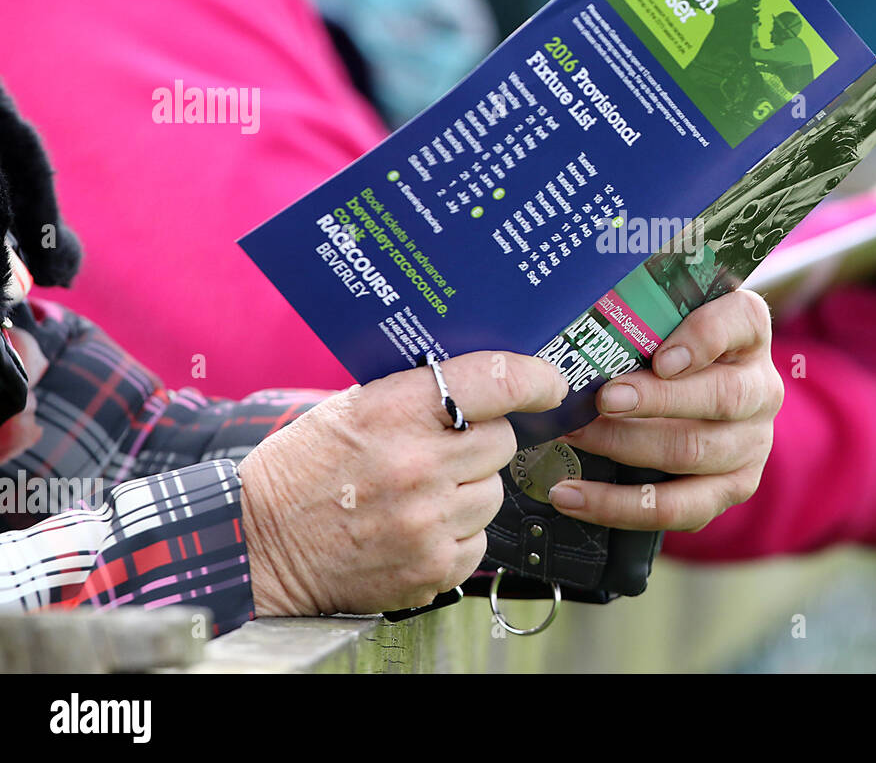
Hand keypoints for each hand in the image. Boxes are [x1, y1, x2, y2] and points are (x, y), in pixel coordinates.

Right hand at [239, 351, 567, 616]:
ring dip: (468, 490)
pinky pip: (478, 541)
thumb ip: (416, 395)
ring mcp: (427, 522)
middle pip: (501, 442)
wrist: (256, 546)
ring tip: (420, 493)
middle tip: (441, 449)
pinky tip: (417, 527)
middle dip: (480, 442)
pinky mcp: (431, 568)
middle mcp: (418, 466)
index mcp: (394, 412)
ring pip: (493, 492)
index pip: (491, 381)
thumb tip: (484, 383)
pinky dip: (457, 534)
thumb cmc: (302, 470)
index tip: (548, 383)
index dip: (532, 378)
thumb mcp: (350, 408)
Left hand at [550, 289, 780, 531]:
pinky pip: (677, 507)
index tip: (660, 357)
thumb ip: (641, 310)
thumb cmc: (665, 345)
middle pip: (722, 397)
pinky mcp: (731, 489)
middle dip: (655, 400)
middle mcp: (762, 388)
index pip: (742, 321)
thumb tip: (575, 315)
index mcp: (749, 331)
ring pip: (694, 452)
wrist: (696, 400)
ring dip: (626, 447)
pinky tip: (571, 495)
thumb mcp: (664, 316)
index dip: (704, 339)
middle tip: (600, 399)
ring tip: (574, 437)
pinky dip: (617, 506)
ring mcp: (752, 444)